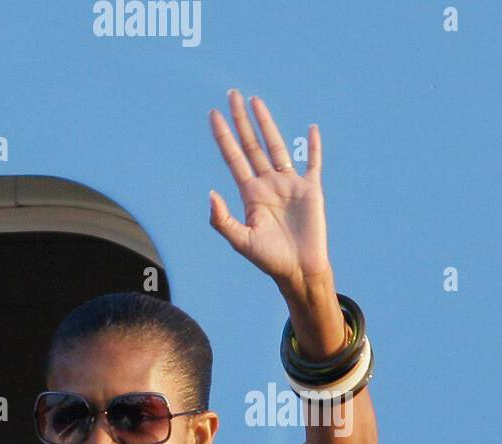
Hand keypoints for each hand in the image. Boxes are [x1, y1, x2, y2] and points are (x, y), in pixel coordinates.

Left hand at [207, 90, 330, 292]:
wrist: (298, 269)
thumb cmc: (269, 259)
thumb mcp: (241, 241)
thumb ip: (222, 220)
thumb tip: (211, 193)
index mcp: (250, 194)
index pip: (233, 157)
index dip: (224, 136)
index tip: (213, 114)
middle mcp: (267, 183)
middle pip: (251, 144)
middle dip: (241, 120)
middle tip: (232, 94)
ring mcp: (289, 184)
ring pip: (276, 145)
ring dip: (266, 123)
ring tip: (256, 102)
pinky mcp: (311, 189)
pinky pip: (313, 162)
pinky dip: (313, 146)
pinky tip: (311, 128)